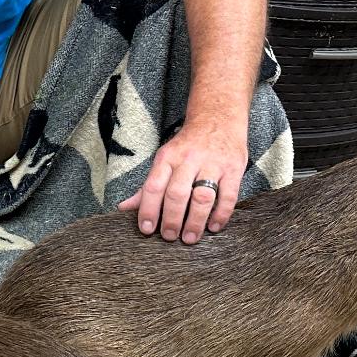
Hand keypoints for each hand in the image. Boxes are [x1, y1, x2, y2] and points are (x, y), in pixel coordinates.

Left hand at [118, 118, 248, 242]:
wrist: (218, 118)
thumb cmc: (187, 146)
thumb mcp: (164, 160)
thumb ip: (147, 186)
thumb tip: (123, 208)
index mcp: (167, 158)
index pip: (153, 186)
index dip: (148, 210)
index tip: (146, 230)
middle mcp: (188, 160)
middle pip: (177, 194)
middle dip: (171, 219)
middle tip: (169, 237)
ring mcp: (213, 164)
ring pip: (202, 197)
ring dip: (195, 221)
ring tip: (189, 238)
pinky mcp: (233, 169)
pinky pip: (228, 196)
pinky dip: (221, 214)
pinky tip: (214, 227)